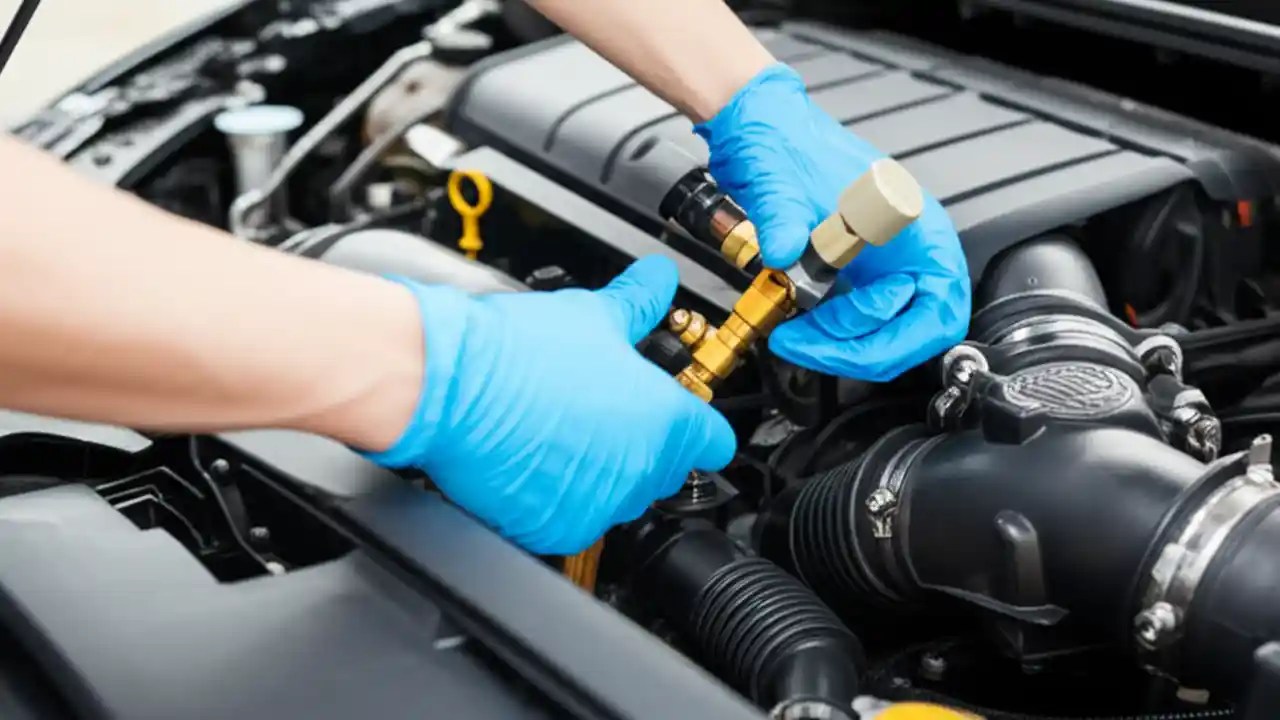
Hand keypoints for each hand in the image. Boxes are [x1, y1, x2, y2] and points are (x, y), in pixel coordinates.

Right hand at [363, 257, 736, 554]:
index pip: (713, 442)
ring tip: (560, 429)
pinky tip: (535, 457)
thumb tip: (658, 279)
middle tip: (600, 410)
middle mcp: (638, 473)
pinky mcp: (553, 530)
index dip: (698, 425)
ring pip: (616, 495)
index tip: (681, 416)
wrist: (448, 384)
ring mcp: (597, 508)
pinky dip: (558, 496)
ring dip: (600, 471)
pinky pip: (572, 517)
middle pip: (663, 470)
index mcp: (664, 422)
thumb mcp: (593, 315)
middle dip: (641, 444)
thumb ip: (639, 302)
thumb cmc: (516, 352)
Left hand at [695, 65, 970, 380]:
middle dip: (856, 351)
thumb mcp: (783, 183)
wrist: (759, 127)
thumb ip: (785, 220)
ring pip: (881, 333)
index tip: (833, 340)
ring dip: (838, 346)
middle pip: (910, 334)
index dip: (887, 339)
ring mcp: (882, 264)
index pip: (935, 314)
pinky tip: (796, 323)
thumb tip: (783, 251)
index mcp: (916, 227)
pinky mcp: (854, 273)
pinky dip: (827, 332)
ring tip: (793, 336)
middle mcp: (908, 251)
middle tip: (803, 345)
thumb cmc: (784, 141)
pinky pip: (854, 320)